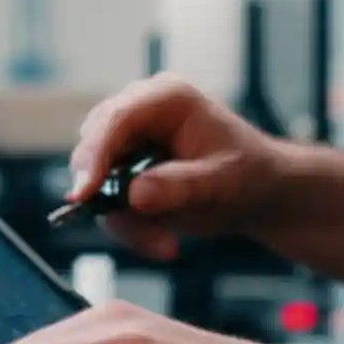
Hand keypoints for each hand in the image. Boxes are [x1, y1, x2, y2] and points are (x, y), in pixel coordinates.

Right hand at [68, 74, 286, 261]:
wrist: (258, 193)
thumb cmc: (248, 175)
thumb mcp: (221, 183)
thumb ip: (179, 187)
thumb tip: (135, 195)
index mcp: (166, 99)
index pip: (115, 119)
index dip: (94, 154)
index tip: (84, 194)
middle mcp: (140, 112)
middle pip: (94, 147)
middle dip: (107, 194)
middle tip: (136, 231)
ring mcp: (129, 141)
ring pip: (96, 181)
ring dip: (123, 219)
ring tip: (163, 244)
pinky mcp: (125, 169)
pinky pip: (108, 202)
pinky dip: (130, 227)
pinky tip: (162, 242)